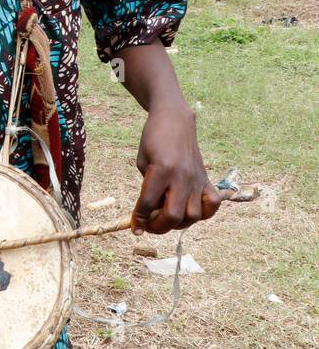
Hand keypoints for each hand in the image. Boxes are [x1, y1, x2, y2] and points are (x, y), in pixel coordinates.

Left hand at [132, 103, 221, 234]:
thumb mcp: (143, 162)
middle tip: (148, 226)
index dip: (140, 219)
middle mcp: (181, 176)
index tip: (135, 228)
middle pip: (174, 215)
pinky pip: (212, 204)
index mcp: (161, 169)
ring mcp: (197, 179)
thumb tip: (151, 214)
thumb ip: (149, 188)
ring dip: (178, 224)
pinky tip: (189, 212)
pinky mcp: (206, 179)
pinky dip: (203, 214)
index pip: (148, 203)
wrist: (174, 120)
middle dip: (158, 227)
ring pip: (194, 215)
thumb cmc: (152, 140)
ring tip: (166, 219)